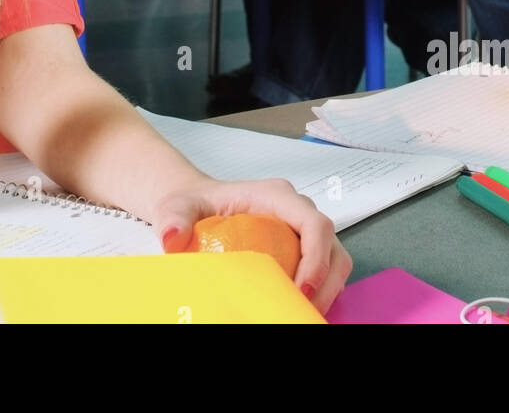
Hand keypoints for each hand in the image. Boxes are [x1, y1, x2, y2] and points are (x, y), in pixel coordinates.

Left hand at [153, 177, 350, 313]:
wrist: (195, 206)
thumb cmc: (194, 204)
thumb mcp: (177, 208)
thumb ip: (174, 219)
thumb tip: (174, 238)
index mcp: (275, 196)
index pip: (313, 222)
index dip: (317, 256)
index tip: (301, 288)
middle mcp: (295, 209)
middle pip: (331, 243)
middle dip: (327, 280)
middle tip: (303, 309)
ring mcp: (300, 228)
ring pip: (335, 258)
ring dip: (328, 288)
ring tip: (303, 311)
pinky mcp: (301, 246)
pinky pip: (324, 268)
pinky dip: (321, 290)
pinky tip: (298, 305)